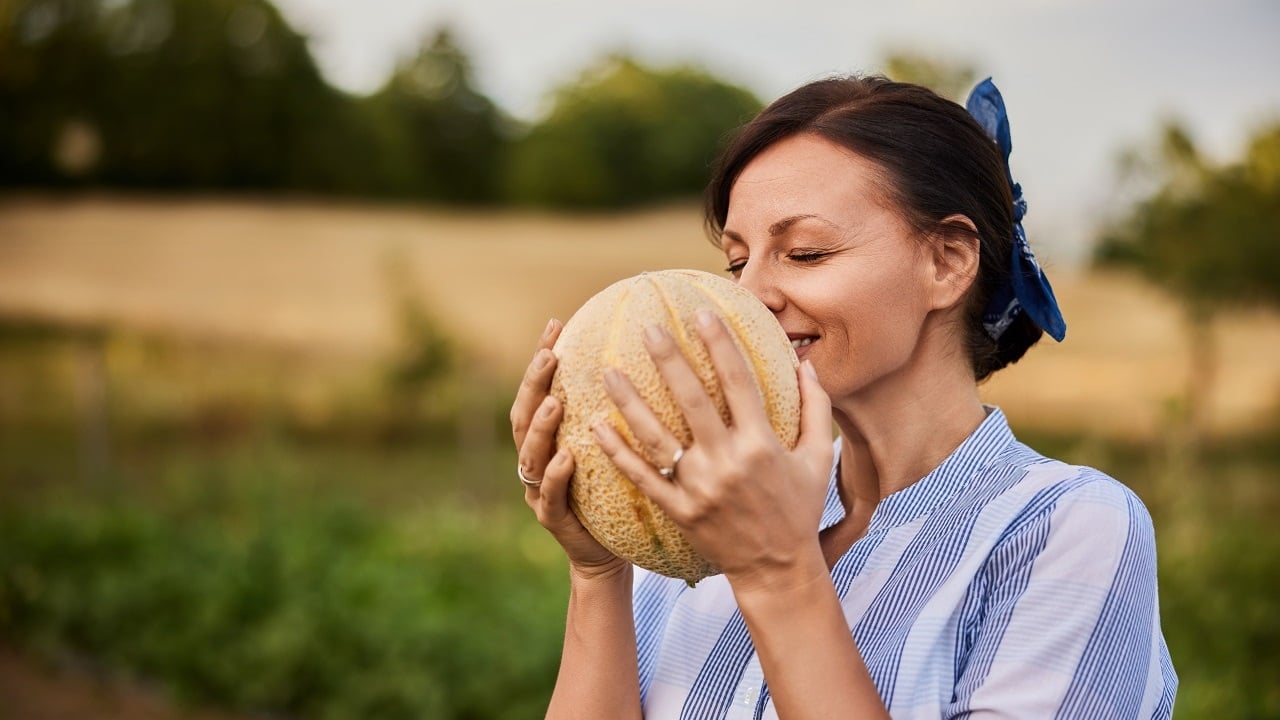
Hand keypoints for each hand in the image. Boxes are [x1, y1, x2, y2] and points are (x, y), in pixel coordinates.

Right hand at [511, 319, 625, 579]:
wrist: (611, 555)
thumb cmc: (621, 492)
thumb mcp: (620, 446)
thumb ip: (625, 409)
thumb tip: (660, 356)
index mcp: (552, 438)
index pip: (541, 389)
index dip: (542, 356)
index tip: (555, 323)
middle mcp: (538, 461)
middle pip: (523, 415)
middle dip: (533, 383)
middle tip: (548, 355)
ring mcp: (540, 491)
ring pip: (530, 454)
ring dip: (541, 425)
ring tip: (555, 401)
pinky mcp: (553, 521)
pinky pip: (550, 496)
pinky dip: (556, 475)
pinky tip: (567, 457)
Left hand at [592, 310, 834, 593]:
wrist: (776, 570)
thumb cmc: (798, 508)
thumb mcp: (819, 458)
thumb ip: (816, 408)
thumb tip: (806, 363)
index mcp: (762, 444)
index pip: (739, 382)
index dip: (720, 345)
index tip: (702, 313)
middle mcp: (728, 462)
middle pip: (692, 401)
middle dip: (669, 360)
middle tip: (648, 328)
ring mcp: (700, 488)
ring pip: (658, 437)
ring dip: (629, 403)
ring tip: (607, 371)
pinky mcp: (679, 510)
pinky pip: (643, 477)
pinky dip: (617, 453)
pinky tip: (596, 426)